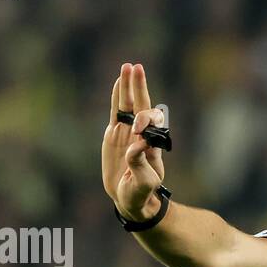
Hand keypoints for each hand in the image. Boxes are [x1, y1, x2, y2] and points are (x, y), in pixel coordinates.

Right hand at [102, 62, 166, 220]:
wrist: (131, 198)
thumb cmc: (141, 193)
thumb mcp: (142, 183)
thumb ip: (139, 163)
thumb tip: (138, 143)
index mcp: (150, 145)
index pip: (150, 124)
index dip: (145, 119)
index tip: (138, 126)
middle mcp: (140, 135)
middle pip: (140, 106)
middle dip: (138, 87)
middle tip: (136, 67)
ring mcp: (128, 133)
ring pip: (128, 105)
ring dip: (128, 87)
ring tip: (128, 67)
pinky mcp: (115, 135)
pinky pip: (117, 111)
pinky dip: (118, 97)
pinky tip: (119, 82)